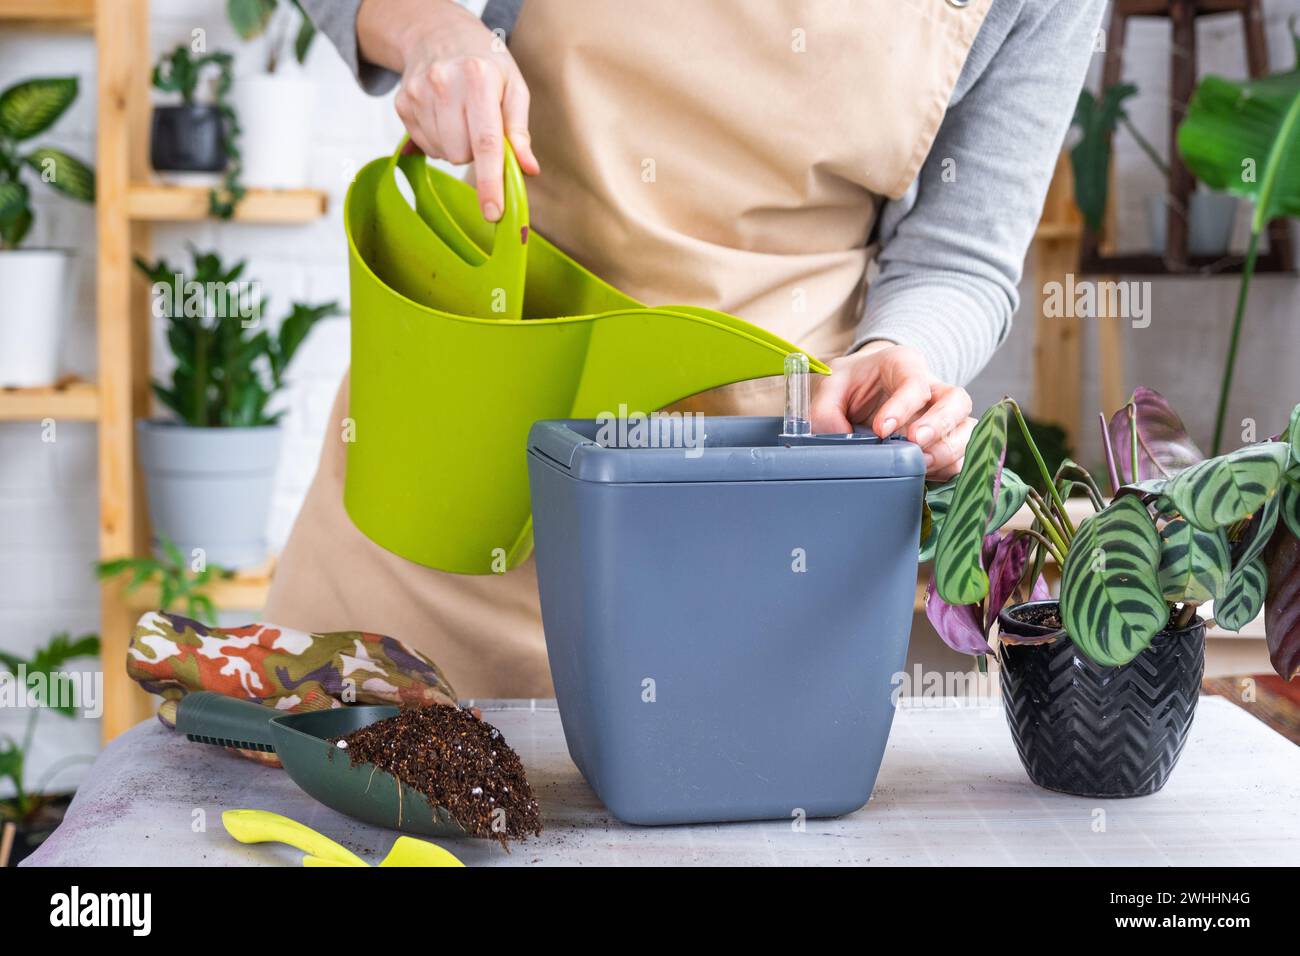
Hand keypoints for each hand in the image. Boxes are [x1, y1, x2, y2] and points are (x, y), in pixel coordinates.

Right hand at [359, 0, 540, 220]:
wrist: (439, 34)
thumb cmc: (485, 64)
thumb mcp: (513, 87)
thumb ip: (519, 131)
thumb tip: (528, 169)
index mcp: (478, 78)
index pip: (485, 142)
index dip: (491, 181)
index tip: (493, 211)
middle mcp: (443, 83)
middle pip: (461, 154)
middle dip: (475, 152)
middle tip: (478, 124)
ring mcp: (418, 94)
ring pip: (443, 154)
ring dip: (456, 146)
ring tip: (460, 117)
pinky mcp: (402, 104)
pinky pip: (426, 147)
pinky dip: (439, 140)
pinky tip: (443, 116)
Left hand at [810, 342, 973, 479]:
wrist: (860, 392)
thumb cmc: (849, 385)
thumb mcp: (829, 387)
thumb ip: (826, 411)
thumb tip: (841, 439)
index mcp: (904, 365)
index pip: (915, 382)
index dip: (902, 406)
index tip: (881, 429)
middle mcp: (933, 388)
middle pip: (957, 401)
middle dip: (939, 424)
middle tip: (914, 443)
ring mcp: (944, 417)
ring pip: (965, 430)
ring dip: (946, 451)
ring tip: (919, 464)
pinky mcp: (945, 442)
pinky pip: (960, 456)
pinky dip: (947, 468)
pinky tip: (925, 474)